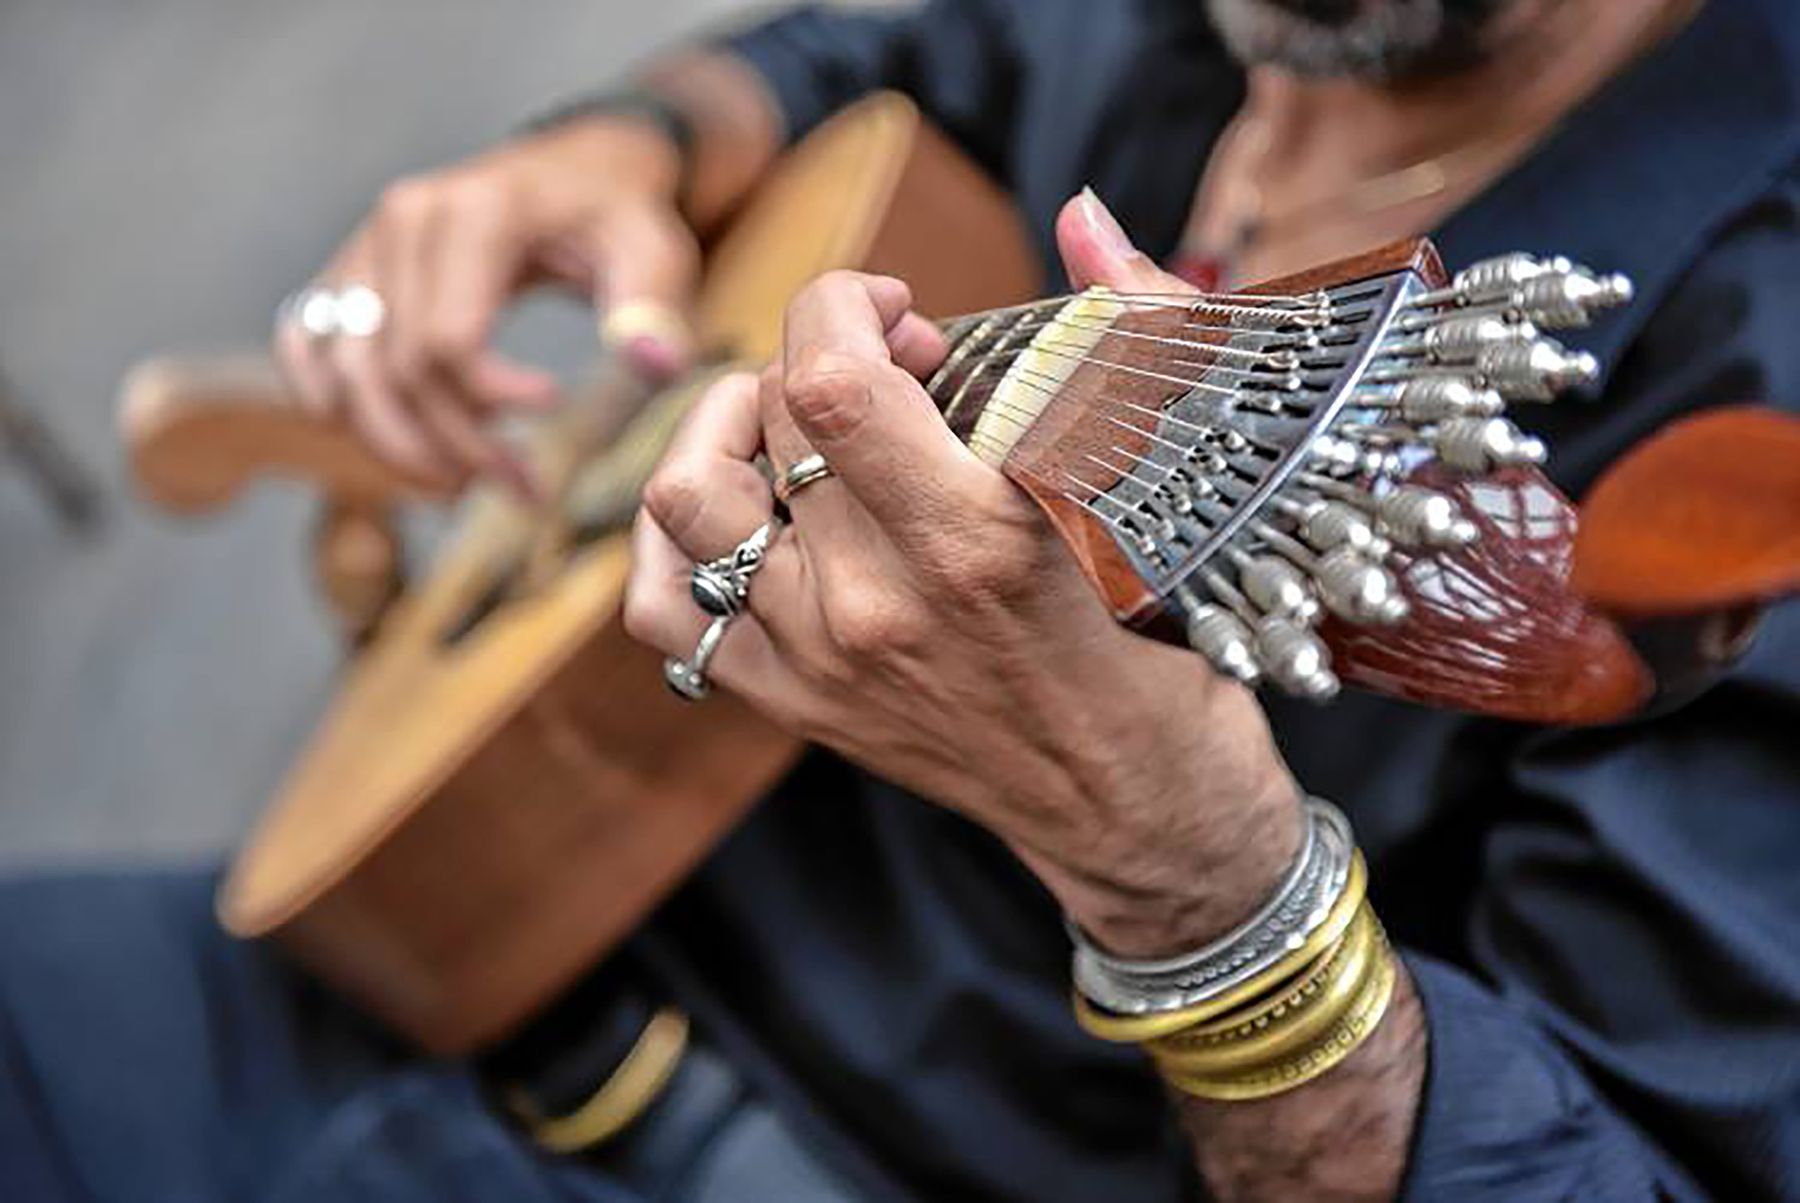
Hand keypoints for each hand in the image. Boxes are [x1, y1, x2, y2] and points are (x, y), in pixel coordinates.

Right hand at [273, 115, 698, 495]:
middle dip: (453, 448)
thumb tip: (654, 366)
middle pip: (394, 371)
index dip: (489, 405)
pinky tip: (395, 441)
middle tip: (521, 487)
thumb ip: (652, 309)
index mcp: (472, 215)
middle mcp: (401, 223)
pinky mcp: (349, 271)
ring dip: (398, 447)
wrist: (579, 172)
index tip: (551, 410)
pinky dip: (337, 406)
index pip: (445, 343)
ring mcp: (365, 246)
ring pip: (346, 375)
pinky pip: (307, 347)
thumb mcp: (655, 253)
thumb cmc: (617, 218)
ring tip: (468, 480)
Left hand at [625, 190, 1302, 955]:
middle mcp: (876, 604)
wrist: (1136, 809)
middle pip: (770, 413)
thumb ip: (1124, 331)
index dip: (841, 302)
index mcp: (976, 539)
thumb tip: (1080, 215)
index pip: (831, 376)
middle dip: (813, 350)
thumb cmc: (1160, 646)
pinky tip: (741, 512)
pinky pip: (665, 609)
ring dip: (725, 425)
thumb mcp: (1165, 489)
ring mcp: (819, 661)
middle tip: (881, 364)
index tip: (895, 309)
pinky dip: (679, 540)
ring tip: (788, 421)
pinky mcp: (791, 706)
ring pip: (687, 497)